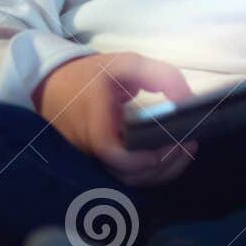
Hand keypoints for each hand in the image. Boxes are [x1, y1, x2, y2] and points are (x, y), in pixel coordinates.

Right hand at [33, 52, 198, 187]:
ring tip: (186, 149)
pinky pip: (126, 176)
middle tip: (190, 144)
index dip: (143, 158)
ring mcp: (94, 162)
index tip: (171, 144)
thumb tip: (186, 99)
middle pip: (128, 176)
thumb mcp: (127, 64)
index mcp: (94, 127)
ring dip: (162, 170)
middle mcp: (91, 153)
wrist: (54, 86)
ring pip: (130, 181)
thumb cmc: (92, 75)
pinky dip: (151, 171)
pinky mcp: (100, 165)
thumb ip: (161, 76)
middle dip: (165, 165)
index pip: (114, 155)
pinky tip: (170, 155)